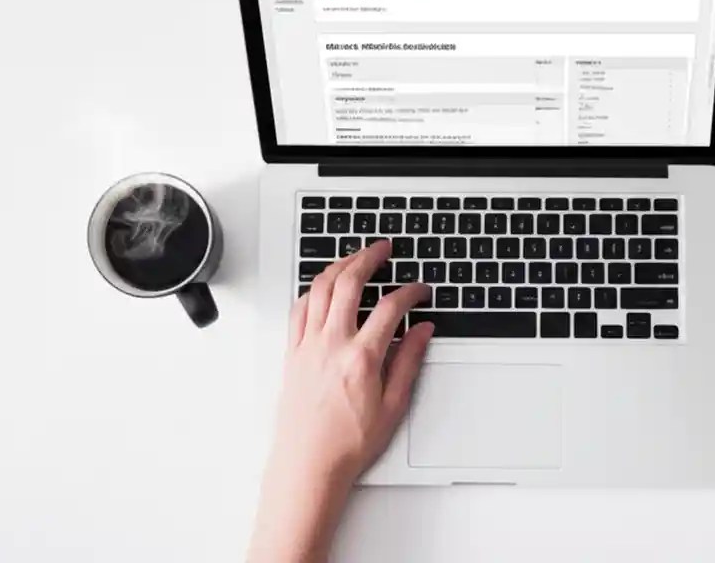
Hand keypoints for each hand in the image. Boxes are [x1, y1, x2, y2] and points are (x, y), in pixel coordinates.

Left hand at [248, 240, 433, 562]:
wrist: (308, 465)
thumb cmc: (348, 444)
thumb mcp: (393, 406)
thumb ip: (409, 362)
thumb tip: (422, 332)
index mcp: (361, 358)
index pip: (391, 308)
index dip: (410, 292)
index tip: (420, 290)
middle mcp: (331, 345)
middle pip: (349, 283)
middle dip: (369, 258)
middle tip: (384, 248)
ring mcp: (307, 346)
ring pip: (321, 289)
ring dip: (339, 265)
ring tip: (355, 257)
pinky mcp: (292, 353)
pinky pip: (300, 308)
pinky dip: (314, 289)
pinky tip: (323, 286)